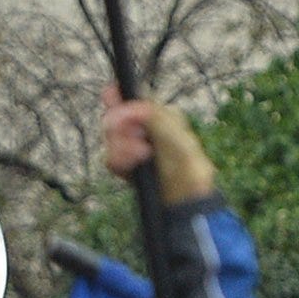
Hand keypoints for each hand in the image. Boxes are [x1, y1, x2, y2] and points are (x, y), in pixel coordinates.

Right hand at [100, 97, 217, 204]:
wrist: (182, 200)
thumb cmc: (189, 169)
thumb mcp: (179, 139)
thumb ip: (157, 120)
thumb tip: (132, 108)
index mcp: (159, 117)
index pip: (133, 100)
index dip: (118, 97)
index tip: (109, 97)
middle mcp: (143, 129)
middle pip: (115, 117)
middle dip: (122, 127)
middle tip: (138, 138)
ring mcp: (131, 147)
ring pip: (110, 137)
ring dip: (123, 147)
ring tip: (143, 155)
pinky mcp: (123, 165)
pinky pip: (110, 158)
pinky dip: (120, 160)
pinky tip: (133, 165)